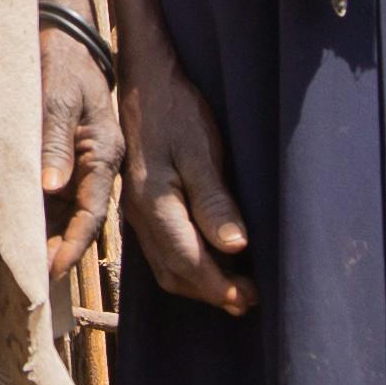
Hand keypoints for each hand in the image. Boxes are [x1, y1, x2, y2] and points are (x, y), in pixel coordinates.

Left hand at [38, 20, 121, 255]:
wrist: (63, 38)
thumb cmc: (61, 65)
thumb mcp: (56, 100)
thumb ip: (53, 143)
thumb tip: (50, 189)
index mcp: (105, 152)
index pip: (91, 211)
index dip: (73, 244)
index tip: (54, 270)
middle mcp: (98, 164)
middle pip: (81, 218)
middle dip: (60, 250)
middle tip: (35, 281)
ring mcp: (84, 162)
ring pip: (67, 210)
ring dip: (50, 237)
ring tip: (26, 268)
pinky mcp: (68, 157)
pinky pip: (57, 195)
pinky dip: (43, 216)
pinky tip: (25, 234)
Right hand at [122, 54, 252, 314]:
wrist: (145, 83)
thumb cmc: (177, 112)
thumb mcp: (201, 151)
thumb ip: (214, 201)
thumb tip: (234, 247)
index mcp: (155, 204)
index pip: (187, 261)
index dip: (218, 286)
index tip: (247, 299)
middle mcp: (141, 215)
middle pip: (173, 272)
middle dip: (209, 291)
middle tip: (248, 300)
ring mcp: (138, 212)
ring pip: (164, 265)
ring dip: (198, 282)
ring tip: (233, 289)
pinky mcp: (142, 205)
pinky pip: (161, 250)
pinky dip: (186, 265)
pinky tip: (209, 260)